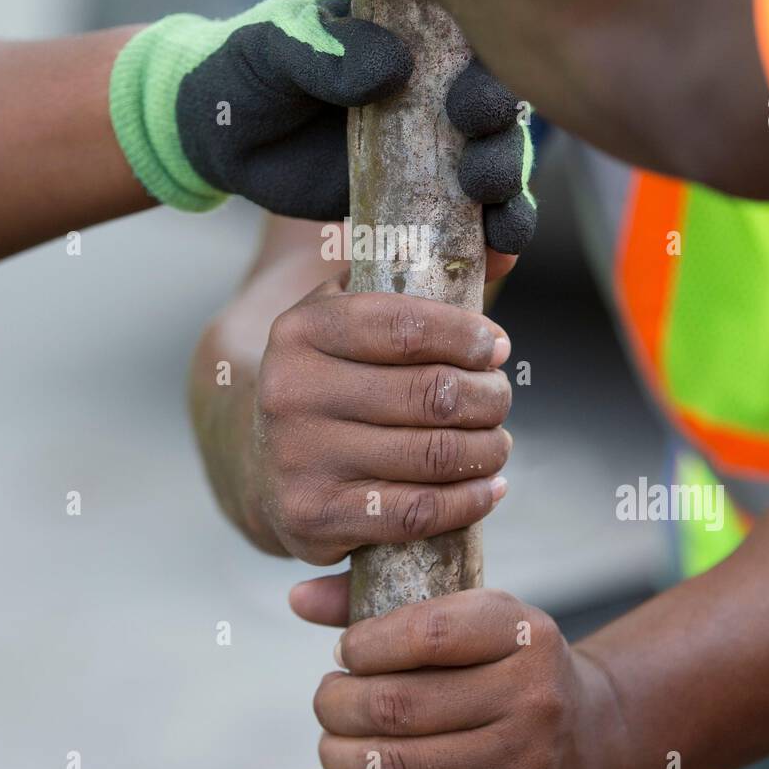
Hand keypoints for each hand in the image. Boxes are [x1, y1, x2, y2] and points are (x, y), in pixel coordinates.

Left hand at [113, 0, 536, 250]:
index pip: (475, 48)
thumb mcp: (276, 49)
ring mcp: (430, 148)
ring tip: (503, 229)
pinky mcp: (414, 200)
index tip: (470, 107)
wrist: (214, 135)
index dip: (489, 77)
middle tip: (484, 176)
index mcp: (415, 33)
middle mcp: (436, 89)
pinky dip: (485, 241)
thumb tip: (394, 67)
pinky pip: (461, 220)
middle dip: (503, 148)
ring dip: (508, 199)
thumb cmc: (245, 71)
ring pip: (492, 171)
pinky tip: (496, 260)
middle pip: (496, 117)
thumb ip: (328, 55)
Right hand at [249, 282, 513, 563]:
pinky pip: (417, 512)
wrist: (261, 463)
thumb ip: (421, 276)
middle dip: (488, 396)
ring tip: (497, 441)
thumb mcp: (354, 317)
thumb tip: (507, 252)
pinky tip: (488, 486)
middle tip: (500, 397)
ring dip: (487, 448)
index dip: (467, 336)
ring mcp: (299, 459)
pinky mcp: (314, 516)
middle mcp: (291, 392)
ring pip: (433, 454)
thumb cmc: (331, 379)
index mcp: (301, 330)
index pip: (406, 326)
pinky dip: (469, 500)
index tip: (496, 347)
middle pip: (432, 394)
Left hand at [304, 588, 621, 768]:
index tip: (345, 654)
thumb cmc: (503, 664)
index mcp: (521, 629)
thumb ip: (381, 601)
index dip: (366, 645)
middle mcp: (532, 691)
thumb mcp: (467, 617)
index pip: (426, 633)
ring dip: (343, 757)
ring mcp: (526, 756)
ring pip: (403, 763)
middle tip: (327, 700)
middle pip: (401, 703)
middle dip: (340, 704)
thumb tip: (297, 597)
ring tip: (330, 744)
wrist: (588, 738)